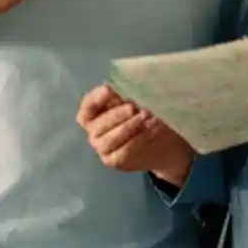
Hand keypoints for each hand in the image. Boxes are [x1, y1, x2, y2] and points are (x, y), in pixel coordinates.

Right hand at [77, 84, 193, 185]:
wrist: (160, 144)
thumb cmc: (142, 118)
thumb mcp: (133, 104)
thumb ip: (122, 98)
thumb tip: (113, 86)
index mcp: (94, 115)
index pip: (86, 108)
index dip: (95, 98)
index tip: (109, 90)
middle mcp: (94, 133)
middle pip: (96, 125)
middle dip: (116, 114)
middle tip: (133, 107)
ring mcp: (102, 148)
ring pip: (108, 140)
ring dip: (127, 127)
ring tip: (144, 117)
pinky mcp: (113, 161)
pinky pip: (123, 152)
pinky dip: (137, 140)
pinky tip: (149, 131)